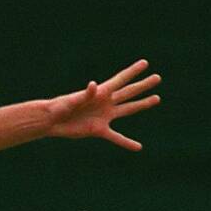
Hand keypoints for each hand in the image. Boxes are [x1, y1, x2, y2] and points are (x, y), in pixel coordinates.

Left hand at [46, 59, 160, 150]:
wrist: (52, 121)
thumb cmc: (59, 107)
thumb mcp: (72, 100)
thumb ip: (84, 94)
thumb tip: (93, 86)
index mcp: (100, 92)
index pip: (120, 80)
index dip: (132, 71)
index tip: (145, 63)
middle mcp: (105, 102)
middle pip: (128, 92)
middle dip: (143, 85)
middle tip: (158, 78)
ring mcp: (104, 116)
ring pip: (128, 109)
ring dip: (142, 104)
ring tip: (157, 98)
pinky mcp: (99, 130)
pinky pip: (116, 137)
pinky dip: (127, 142)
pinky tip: (138, 147)